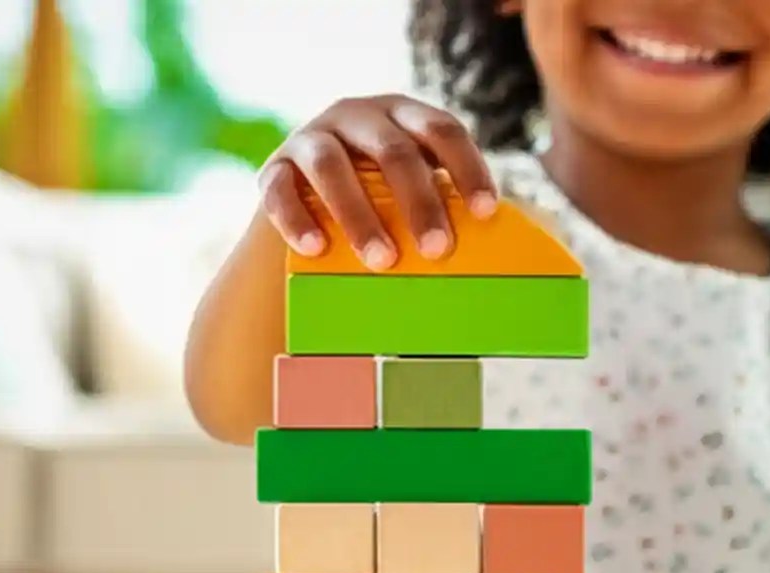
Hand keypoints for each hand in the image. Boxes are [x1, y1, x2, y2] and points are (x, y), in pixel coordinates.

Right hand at [256, 94, 498, 270]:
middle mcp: (356, 116)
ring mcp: (310, 138)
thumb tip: (497, 254)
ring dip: (359, 215)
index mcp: (401, 115)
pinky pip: (280, 191)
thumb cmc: (378, 202)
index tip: (486, 213)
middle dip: (418, 202)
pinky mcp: (273, 169)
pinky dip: (297, 220)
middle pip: (393, 151)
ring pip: (332, 166)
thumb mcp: (408, 190)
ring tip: (382, 261)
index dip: (466, 168)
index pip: (442, 130)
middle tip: (438, 250)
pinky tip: (317, 248)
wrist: (305, 206)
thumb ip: (439, 203)